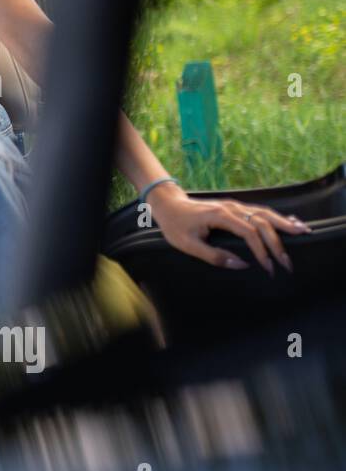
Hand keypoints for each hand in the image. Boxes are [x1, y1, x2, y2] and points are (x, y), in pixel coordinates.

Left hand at [148, 183, 311, 274]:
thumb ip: (214, 256)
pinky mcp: (235, 207)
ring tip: (303, 232)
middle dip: (278, 242)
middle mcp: (231, 207)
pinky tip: (289, 222)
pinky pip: (259, 211)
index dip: (262, 250)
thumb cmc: (175, 225)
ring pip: (265, 213)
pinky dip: (276, 217)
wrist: (168, 204)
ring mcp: (234, 205)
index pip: (249, 233)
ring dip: (284, 224)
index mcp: (220, 216)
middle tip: (288, 262)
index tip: (269, 267)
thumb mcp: (188, 245)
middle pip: (262, 222)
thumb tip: (241, 265)